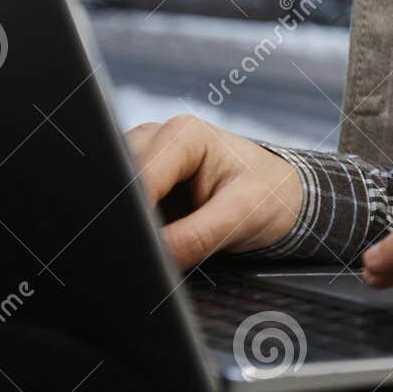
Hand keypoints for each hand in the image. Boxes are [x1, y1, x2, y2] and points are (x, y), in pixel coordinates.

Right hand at [125, 114, 302, 268]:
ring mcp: (142, 160)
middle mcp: (156, 139)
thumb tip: (152, 257)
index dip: (135, 213)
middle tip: (151, 248)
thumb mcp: (240, 216)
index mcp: (183, 134)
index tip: (142, 244)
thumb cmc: (267, 193)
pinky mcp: (137, 183)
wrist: (278, 196)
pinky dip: (132, 226)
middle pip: (118, 183)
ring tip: (161, 240)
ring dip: (129, 224)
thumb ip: (194, 238)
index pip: (138, 176)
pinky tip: (154, 237)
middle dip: (128, 219)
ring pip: (114, 196)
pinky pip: (121, 207)